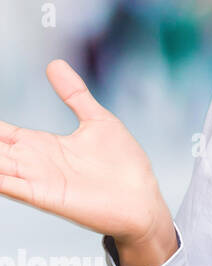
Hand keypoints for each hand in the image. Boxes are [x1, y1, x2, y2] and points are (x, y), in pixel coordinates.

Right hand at [0, 59, 171, 247]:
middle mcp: (33, 163)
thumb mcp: (97, 120)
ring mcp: (37, 180)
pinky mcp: (46, 197)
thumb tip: (54, 64)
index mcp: (42, 145)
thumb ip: (74, 94)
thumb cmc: (123, 165)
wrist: (143, 201)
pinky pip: (11, 187)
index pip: (0, 131)